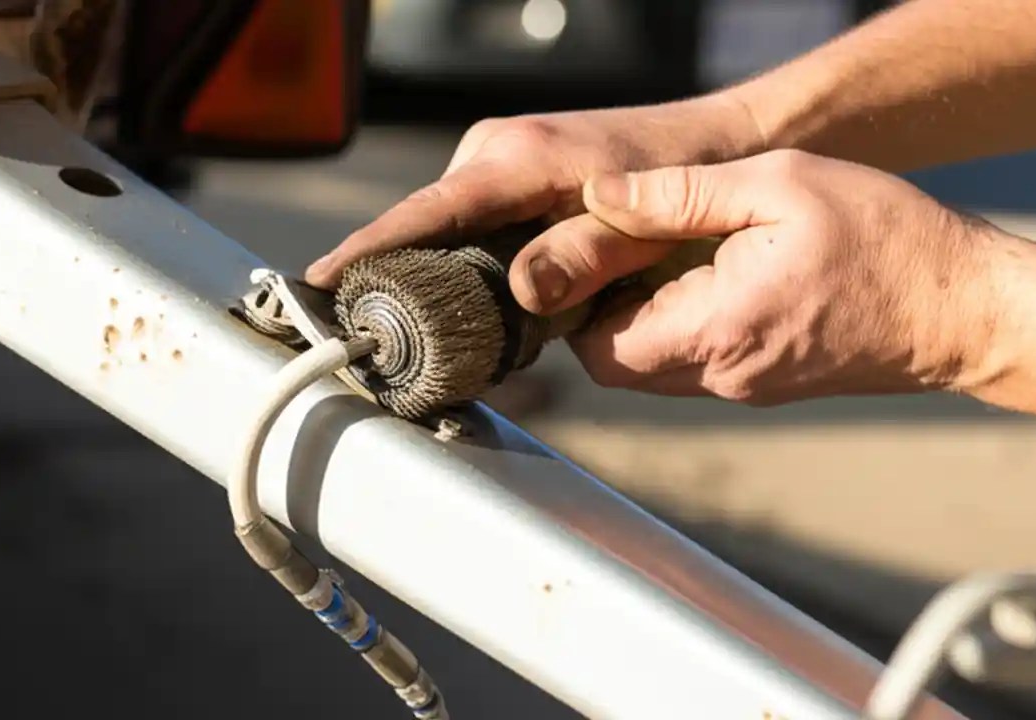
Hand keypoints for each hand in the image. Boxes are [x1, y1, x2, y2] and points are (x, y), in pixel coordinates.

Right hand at [304, 92, 765, 288]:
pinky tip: (479, 299)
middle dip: (401, 277)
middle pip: (425, 227)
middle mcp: (495, 152)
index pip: (421, 213)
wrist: (720, 143)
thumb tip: (521, 296)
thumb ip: (579, 259)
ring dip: (442, 273)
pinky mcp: (514, 178)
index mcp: (514, 159)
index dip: (366, 251)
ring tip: (425, 328)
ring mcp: (501, 163)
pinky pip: (474, 225)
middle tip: (379, 336)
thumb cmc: (683, 176)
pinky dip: (471, 260)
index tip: (316, 283)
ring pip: (451, 230)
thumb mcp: (633, 225)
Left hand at [568, 149, 1002, 405]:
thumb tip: (599, 197)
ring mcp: (743, 389)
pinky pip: (692, 366)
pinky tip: (709, 276)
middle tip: (628, 248)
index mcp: (716, 329)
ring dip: (640, 317)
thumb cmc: (881, 237)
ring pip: (650, 368)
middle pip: (614, 365)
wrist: (964, 310)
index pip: (597, 347)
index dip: (577, 302)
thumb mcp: (778, 186)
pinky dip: (679, 327)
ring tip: (671, 256)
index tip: (597, 251)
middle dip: (601, 309)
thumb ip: (678, 195)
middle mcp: (722, 374)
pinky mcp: (763, 386)